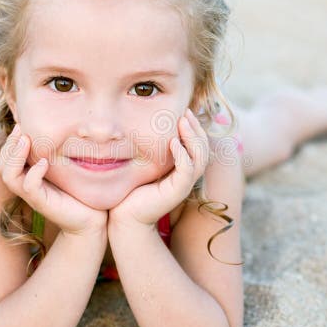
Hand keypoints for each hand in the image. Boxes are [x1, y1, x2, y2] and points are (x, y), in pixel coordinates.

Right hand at [0, 124, 107, 236]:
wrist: (92, 218)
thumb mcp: (64, 166)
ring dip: (15, 155)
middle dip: (9, 144)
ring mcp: (32, 195)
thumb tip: (53, 124)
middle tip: (23, 129)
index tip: (22, 124)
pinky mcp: (43, 203)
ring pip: (8, 175)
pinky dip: (33, 172)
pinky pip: (28, 187)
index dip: (9, 141)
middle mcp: (25, 185)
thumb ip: (53, 151)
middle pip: (1, 165)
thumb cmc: (79, 190)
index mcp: (27, 175)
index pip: (5, 158)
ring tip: (27, 140)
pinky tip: (44, 162)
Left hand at [109, 108, 209, 227]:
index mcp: (182, 169)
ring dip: (192, 138)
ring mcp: (183, 185)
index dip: (194, 128)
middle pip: (203, 149)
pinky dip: (183, 155)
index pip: (197, 145)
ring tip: (182, 121)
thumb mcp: (144, 163)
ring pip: (199, 158)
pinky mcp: (176, 192)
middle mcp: (187, 177)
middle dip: (196, 128)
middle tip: (186, 112)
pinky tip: (172, 142)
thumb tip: (148, 125)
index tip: (185, 111)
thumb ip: (152, 148)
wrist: (124, 215)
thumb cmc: (131, 188)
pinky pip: (187, 171)